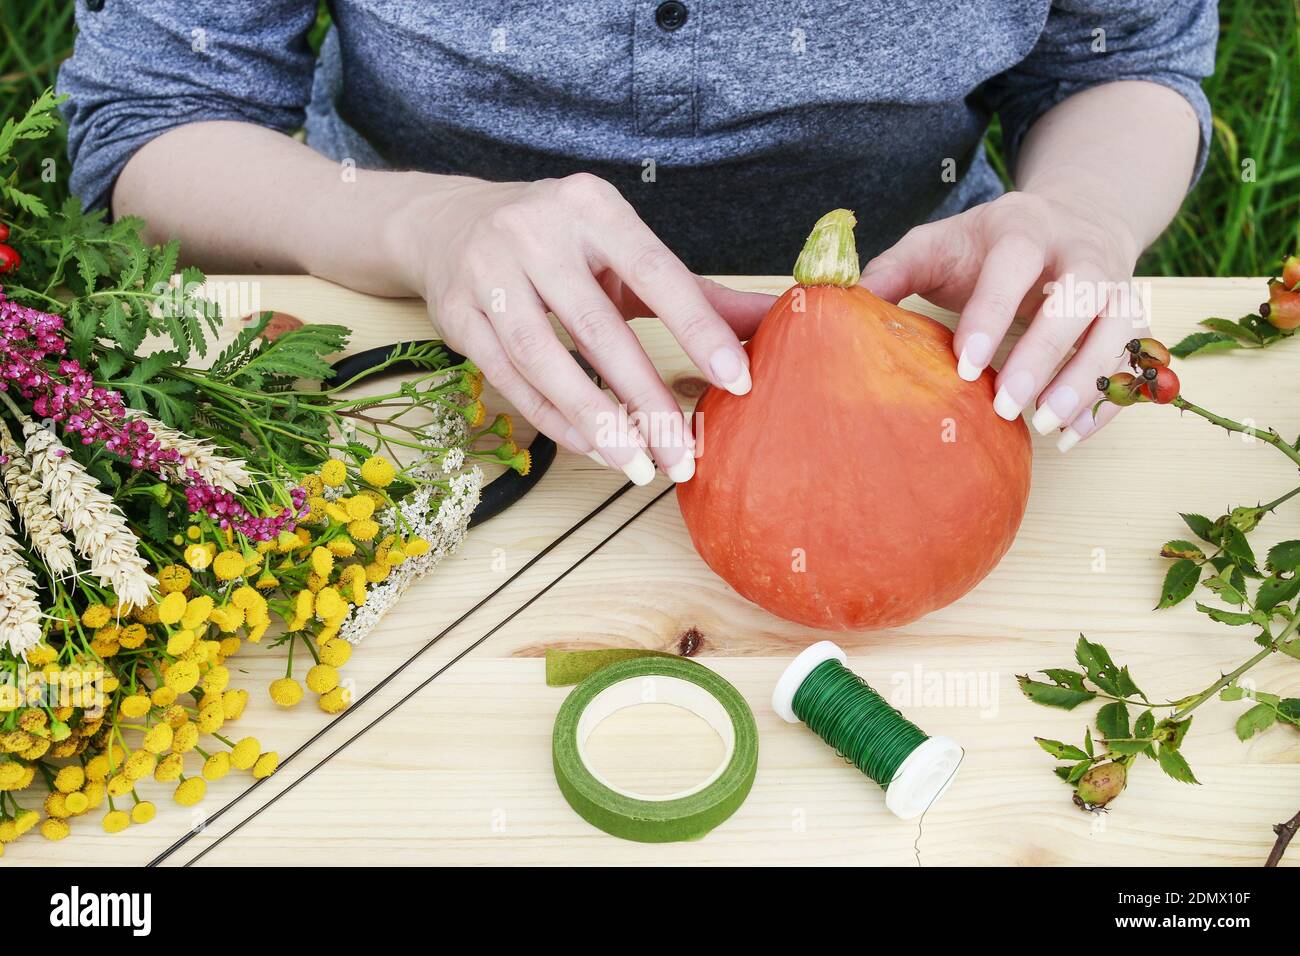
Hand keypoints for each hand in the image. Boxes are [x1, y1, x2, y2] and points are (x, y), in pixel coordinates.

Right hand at [399, 173, 772, 483]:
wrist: (449, 222)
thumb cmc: (560, 243)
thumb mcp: (623, 251)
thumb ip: (695, 291)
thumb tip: (777, 318)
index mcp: (593, 208)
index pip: (656, 271)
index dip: (697, 329)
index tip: (736, 382)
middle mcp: (536, 231)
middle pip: (599, 328)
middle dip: (645, 400)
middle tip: (681, 455)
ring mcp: (488, 270)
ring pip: (544, 358)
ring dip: (594, 419)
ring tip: (636, 464)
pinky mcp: (455, 312)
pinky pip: (508, 377)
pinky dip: (551, 417)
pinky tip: (589, 447)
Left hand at [860, 189, 1145, 450]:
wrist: (1076, 216)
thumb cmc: (988, 244)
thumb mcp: (937, 243)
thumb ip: (892, 272)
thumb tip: (840, 307)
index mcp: (1024, 229)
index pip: (1013, 267)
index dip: (991, 315)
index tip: (966, 366)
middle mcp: (1081, 252)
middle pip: (1079, 299)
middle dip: (1045, 355)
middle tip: (1006, 407)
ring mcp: (1118, 285)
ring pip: (1118, 330)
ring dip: (1086, 381)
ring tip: (1047, 427)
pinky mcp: (1134, 318)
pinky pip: (1134, 360)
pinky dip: (1111, 400)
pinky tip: (1074, 436)